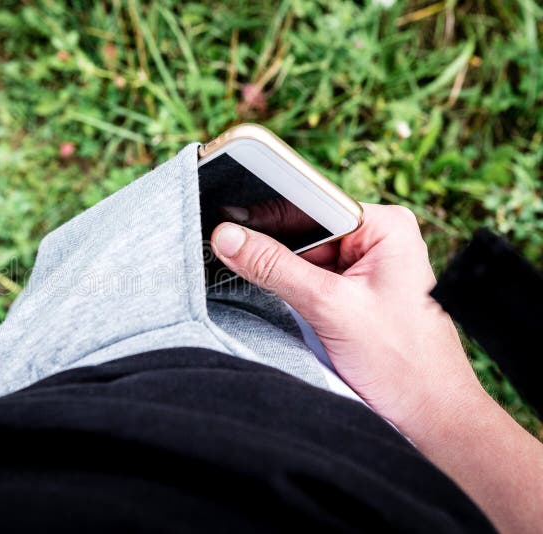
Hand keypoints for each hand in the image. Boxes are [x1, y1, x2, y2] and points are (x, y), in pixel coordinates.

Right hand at [210, 202, 485, 438]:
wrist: (429, 416)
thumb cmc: (403, 363)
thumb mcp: (328, 307)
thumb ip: (274, 268)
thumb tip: (227, 237)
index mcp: (385, 225)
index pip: (310, 204)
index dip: (266, 215)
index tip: (225, 224)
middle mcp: (377, 239)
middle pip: (303, 231)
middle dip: (272, 249)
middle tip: (232, 258)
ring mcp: (366, 266)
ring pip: (303, 258)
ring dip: (280, 274)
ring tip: (266, 289)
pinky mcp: (354, 292)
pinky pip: (311, 280)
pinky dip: (291, 292)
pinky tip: (283, 304)